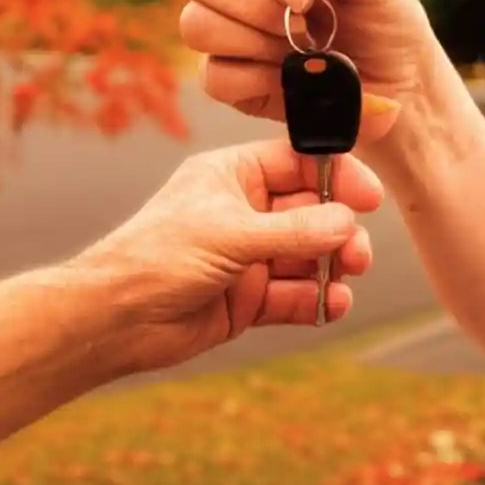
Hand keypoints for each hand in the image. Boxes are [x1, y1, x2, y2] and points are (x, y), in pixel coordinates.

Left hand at [70, 139, 379, 372]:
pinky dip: (318, 300)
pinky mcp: (251, 299)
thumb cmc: (155, 259)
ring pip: (310, 258)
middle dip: (340, 232)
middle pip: (313, 214)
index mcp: (233, 177)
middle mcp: (245, 214)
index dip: (337, 178)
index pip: (298, 164)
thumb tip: (347, 223)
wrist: (115, 320)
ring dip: (332, 269)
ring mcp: (250, 258)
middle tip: (356, 253)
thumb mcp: (231, 234)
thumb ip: (294, 231)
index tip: (369, 198)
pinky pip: (297, 296)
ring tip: (345, 280)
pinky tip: (332, 305)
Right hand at [179, 0, 428, 135]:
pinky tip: (291, 77)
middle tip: (301, 24)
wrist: (404, 85)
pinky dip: (257, 78)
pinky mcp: (238, 88)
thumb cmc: (386, 24)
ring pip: (198, 27)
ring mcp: (234, 42)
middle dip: (253, 4)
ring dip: (255, 39)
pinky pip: (215, 79)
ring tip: (300, 50)